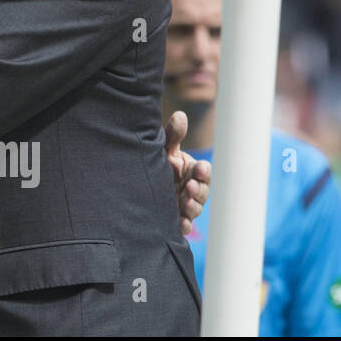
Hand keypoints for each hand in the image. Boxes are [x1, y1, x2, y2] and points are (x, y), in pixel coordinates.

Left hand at [165, 110, 211, 234]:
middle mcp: (191, 188)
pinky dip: (185, 225)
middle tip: (189, 186)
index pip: (203, 173)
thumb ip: (173, 135)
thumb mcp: (164, 149)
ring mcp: (184, 204)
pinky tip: (181, 224)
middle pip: (202, 192)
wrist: (137, 183)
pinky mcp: (175, 218)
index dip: (203, 172)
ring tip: (184, 202)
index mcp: (192, 171)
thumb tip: (179, 115)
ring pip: (195, 208)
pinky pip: (184, 224)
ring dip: (192, 206)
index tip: (200, 167)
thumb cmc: (157, 163)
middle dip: (198, 189)